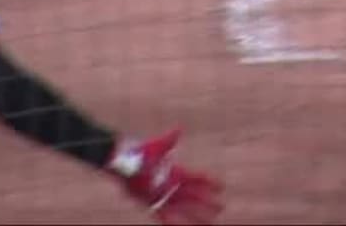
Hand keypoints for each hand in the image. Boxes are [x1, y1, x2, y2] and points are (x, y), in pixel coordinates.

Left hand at [107, 128, 223, 224]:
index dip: (211, 183)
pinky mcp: (154, 204)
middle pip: (196, 196)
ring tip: (208, 223)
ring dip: (196, 217)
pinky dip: (175, 224)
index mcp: (178, 172)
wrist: (124, 164)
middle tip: (221, 208)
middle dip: (208, 203)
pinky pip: (167, 217)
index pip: (198, 178)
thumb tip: (179, 128)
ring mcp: (165, 196)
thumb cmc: (141, 153)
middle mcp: (174, 186)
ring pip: (185, 210)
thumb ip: (169, 140)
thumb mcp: (157, 146)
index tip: (222, 187)